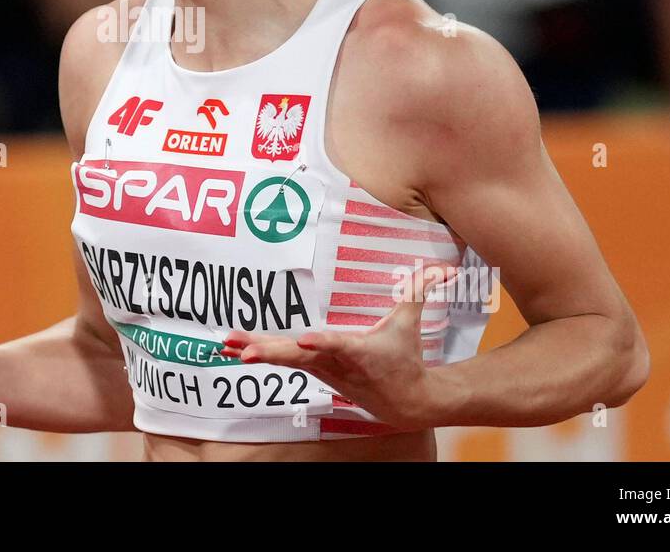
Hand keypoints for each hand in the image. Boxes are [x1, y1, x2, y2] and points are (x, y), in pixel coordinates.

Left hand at [219, 266, 447, 429]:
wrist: (404, 403)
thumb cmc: (405, 358)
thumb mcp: (411, 324)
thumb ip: (419, 290)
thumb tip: (444, 267)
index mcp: (357, 350)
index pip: (337, 345)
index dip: (321, 343)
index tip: (303, 341)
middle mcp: (333, 362)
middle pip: (298, 357)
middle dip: (271, 354)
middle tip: (243, 352)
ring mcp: (319, 368)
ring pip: (283, 359)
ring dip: (255, 351)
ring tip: (225, 345)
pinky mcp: (311, 369)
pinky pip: (279, 360)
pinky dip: (257, 353)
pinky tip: (228, 349)